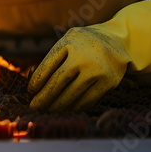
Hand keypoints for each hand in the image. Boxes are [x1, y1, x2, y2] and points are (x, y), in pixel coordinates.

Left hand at [28, 0, 150, 111]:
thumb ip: (53, 57)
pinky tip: (66, 110)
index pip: (47, 66)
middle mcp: (84, 56)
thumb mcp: (68, 40)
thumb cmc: (85, 43)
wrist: (119, 40)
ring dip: (57, 106)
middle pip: (58, 83)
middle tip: (34, 108)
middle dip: (44, 98)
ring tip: (47, 111)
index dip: (36, 82)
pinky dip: (74, 107)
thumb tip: (33, 83)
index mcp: (70, 42)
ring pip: (72, 94)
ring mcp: (98, 70)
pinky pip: (88, 100)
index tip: (30, 92)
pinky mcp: (109, 82)